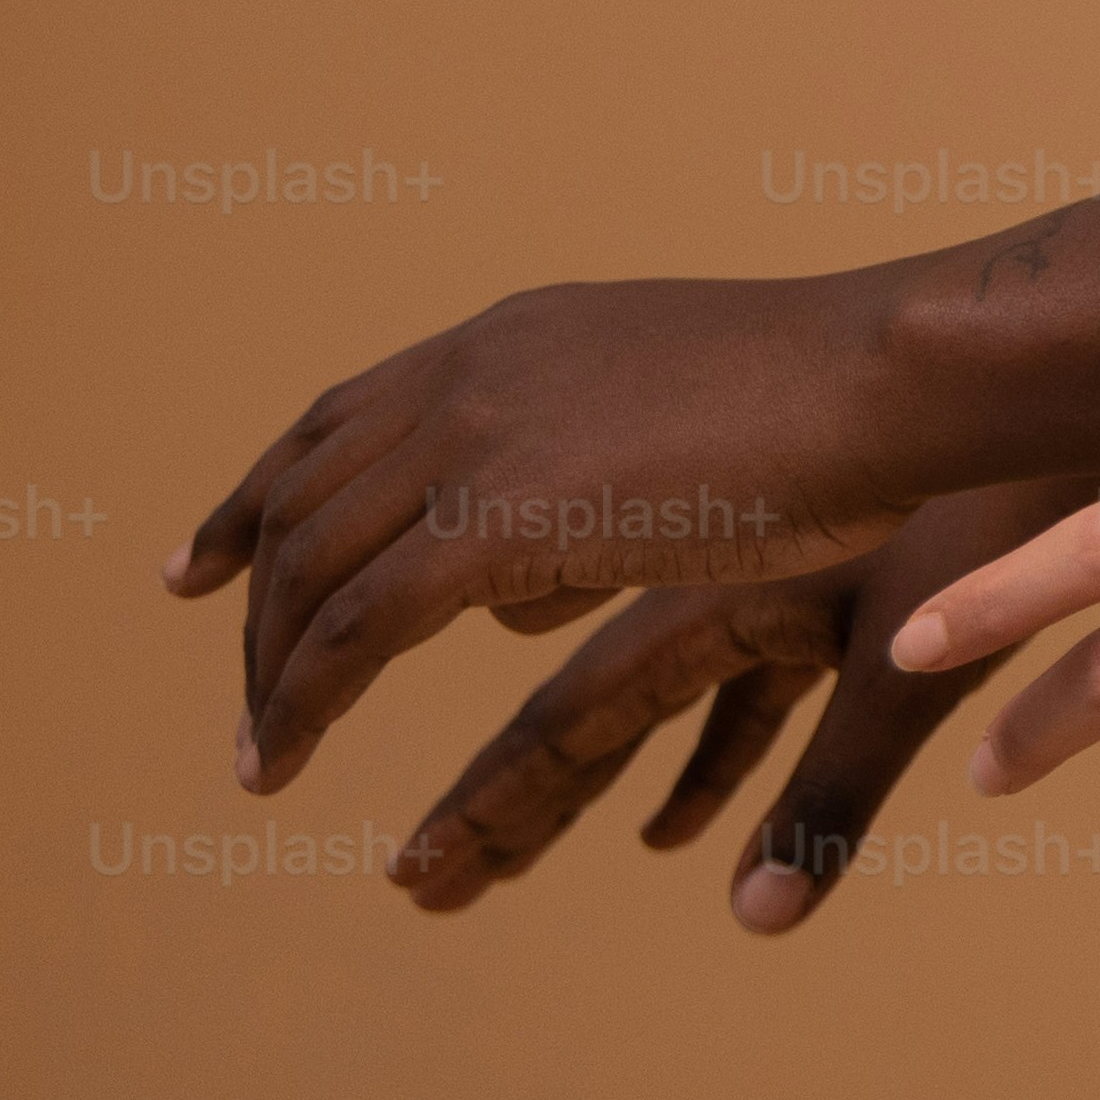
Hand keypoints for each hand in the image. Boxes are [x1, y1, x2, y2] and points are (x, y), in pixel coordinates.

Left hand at [172, 194, 1099, 793]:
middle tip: (212, 653)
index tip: (206, 556)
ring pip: (314, 568)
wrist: (893, 379)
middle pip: (306, 490)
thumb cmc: (843, 404)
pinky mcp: (497, 521)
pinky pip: (355, 627)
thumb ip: (586, 500)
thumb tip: (512, 593)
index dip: (264, 486)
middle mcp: (473, 375)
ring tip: (256, 751)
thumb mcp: (684, 434)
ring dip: (269, 667)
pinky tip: (284, 761)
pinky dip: (298, 699)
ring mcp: (477, 441)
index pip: (344, 413)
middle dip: (242, 579)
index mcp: (520, 338)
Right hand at [385, 481, 1099, 931]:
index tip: (414, 879)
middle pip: (574, 712)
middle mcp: (707, 585)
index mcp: (700, 603)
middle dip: (501, 803)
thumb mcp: (907, 670)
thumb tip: (759, 923)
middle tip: (427, 889)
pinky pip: (733, 689)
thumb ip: (830, 798)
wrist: (1051, 395)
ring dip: (579, 783)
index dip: (487, 806)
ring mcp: (765, 583)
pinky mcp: (835, 593)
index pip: (561, 725)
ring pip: (640, 699)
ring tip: (514, 862)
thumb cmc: (994, 519)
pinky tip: (667, 832)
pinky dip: (694, 760)